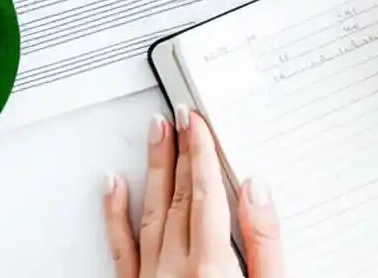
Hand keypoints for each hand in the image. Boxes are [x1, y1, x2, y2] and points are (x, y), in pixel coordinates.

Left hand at [103, 107, 285, 277]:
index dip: (201, 153)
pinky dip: (116, 213)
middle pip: (179, 196)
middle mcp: (175, 269)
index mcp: (211, 267)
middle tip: (180, 116)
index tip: (197, 122)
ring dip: (155, 168)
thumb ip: (264, 243)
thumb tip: (257, 191)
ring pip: (151, 212)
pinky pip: (121, 248)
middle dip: (182, 151)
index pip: (205, 194)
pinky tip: (114, 184)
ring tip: (157, 132)